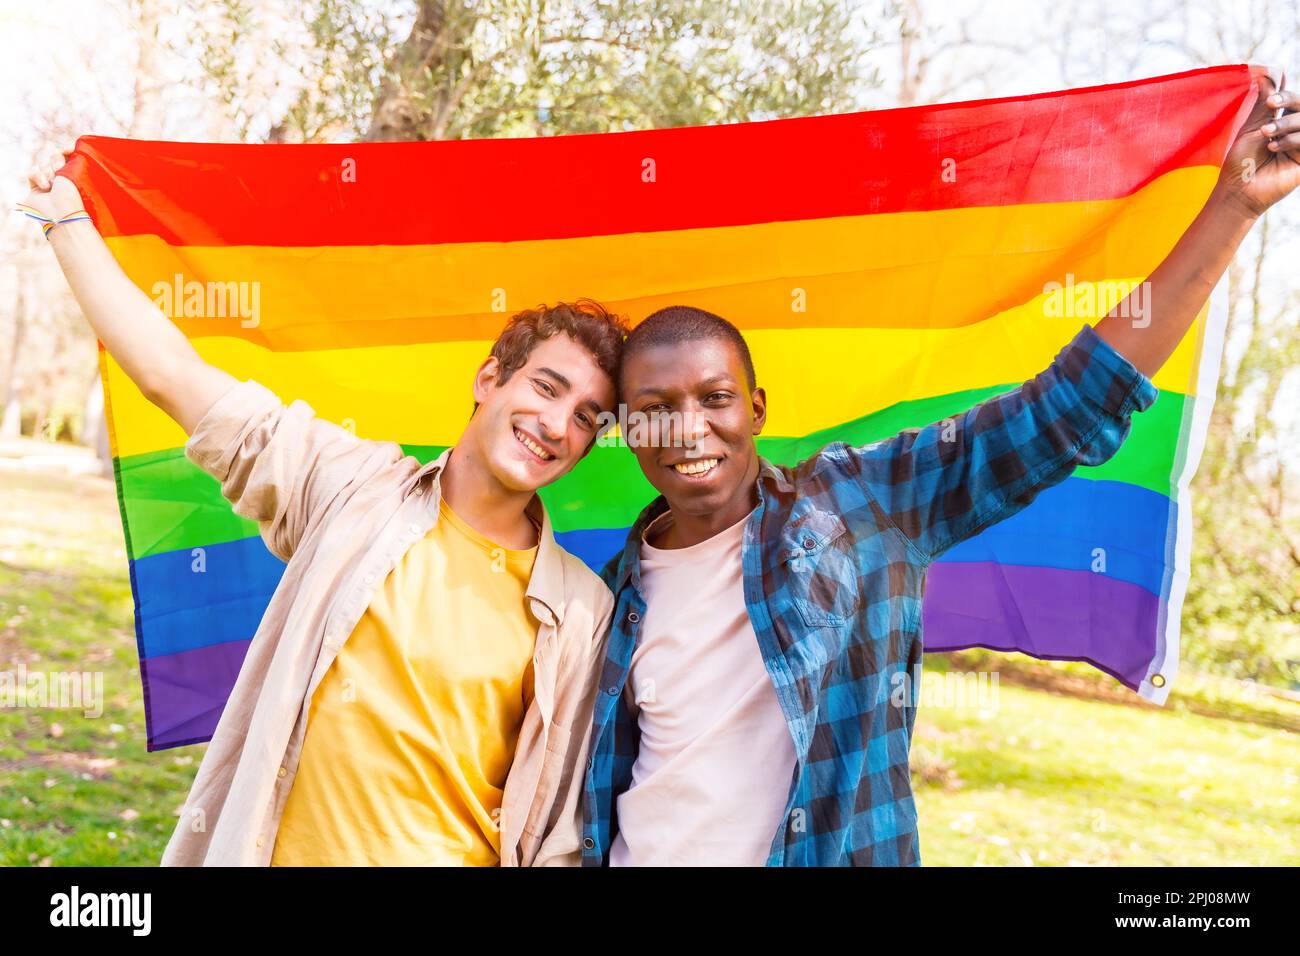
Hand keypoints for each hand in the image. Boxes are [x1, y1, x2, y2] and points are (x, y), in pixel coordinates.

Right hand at [21, 148, 81, 220]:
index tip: (70, 149)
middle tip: (59, 171)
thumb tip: (73, 146)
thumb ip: (76, 158)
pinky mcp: (35, 188)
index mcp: (76, 175)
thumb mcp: (78, 171)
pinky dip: (37, 177)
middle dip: (56, 161)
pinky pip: (32, 173)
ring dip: (47, 171)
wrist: (60, 211)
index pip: (69, 156)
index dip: (67, 150)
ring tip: (52, 184)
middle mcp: (63, 178)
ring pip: (42, 164)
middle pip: (53, 157)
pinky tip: (45, 187)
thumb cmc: (73, 193)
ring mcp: (49, 183)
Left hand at [1216, 72, 1299, 217]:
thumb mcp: (1251, 129)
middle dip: (1289, 100)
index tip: (1269, 95)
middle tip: (1271, 104)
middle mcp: (1294, 130)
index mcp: (1281, 121)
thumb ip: (1263, 104)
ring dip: (1286, 123)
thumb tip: (1267, 74)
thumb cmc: (1240, 162)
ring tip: (1266, 134)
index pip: (1292, 99)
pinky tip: (1273, 146)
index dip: (1285, 93)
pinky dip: (1291, 140)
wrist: (1238, 190)